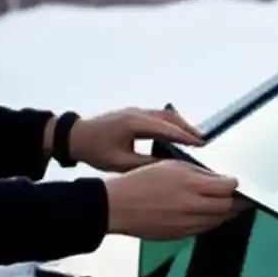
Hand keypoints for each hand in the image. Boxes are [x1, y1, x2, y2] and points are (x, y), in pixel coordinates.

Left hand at [67, 107, 204, 172]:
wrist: (74, 136)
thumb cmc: (94, 150)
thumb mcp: (121, 162)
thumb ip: (146, 163)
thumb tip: (168, 165)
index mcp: (134, 124)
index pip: (166, 129)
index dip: (185, 136)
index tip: (201, 144)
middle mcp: (137, 113)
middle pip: (170, 118)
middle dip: (187, 128)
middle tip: (202, 141)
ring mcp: (134, 111)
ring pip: (164, 115)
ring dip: (180, 125)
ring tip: (194, 138)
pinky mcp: (132, 113)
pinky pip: (157, 116)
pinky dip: (170, 124)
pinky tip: (175, 134)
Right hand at [104, 160, 246, 239]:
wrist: (117, 207)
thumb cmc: (139, 182)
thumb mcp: (171, 165)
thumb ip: (198, 172)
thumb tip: (218, 178)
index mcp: (192, 185)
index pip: (228, 187)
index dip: (234, 184)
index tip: (234, 182)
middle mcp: (193, 206)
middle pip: (228, 206)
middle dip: (236, 200)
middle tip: (240, 196)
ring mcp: (188, 224)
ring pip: (219, 220)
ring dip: (226, 212)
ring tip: (228, 205)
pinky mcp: (181, 235)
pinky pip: (205, 229)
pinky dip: (211, 221)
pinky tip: (209, 214)